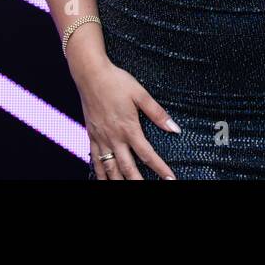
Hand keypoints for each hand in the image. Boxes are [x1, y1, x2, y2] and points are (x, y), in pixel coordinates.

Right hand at [75, 58, 179, 178]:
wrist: (90, 75)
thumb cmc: (116, 81)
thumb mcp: (141, 94)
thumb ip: (158, 113)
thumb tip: (174, 128)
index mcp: (129, 128)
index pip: (147, 154)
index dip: (160, 168)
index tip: (169, 178)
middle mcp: (114, 137)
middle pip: (127, 168)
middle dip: (138, 182)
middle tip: (148, 190)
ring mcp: (101, 138)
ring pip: (109, 168)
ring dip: (117, 182)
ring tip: (125, 190)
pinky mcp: (91, 135)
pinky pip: (95, 160)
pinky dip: (100, 172)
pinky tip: (104, 178)